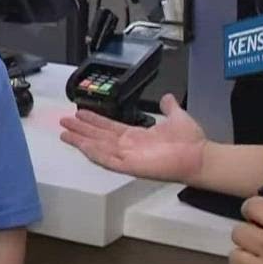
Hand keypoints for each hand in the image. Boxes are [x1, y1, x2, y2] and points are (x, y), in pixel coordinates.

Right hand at [59, 94, 205, 183]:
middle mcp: (129, 147)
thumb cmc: (190, 141)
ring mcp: (128, 157)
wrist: (199, 156)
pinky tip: (82, 145)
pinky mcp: (131, 166)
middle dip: (81, 129)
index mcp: (136, 136)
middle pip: (98, 136)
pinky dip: (94, 152)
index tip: (79, 113)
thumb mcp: (177, 116)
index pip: (108, 128)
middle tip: (63, 121)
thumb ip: (169, 107)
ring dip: (81, 139)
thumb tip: (167, 97)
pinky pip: (108, 159)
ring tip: (65, 132)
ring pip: (98, 147)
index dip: (93, 121)